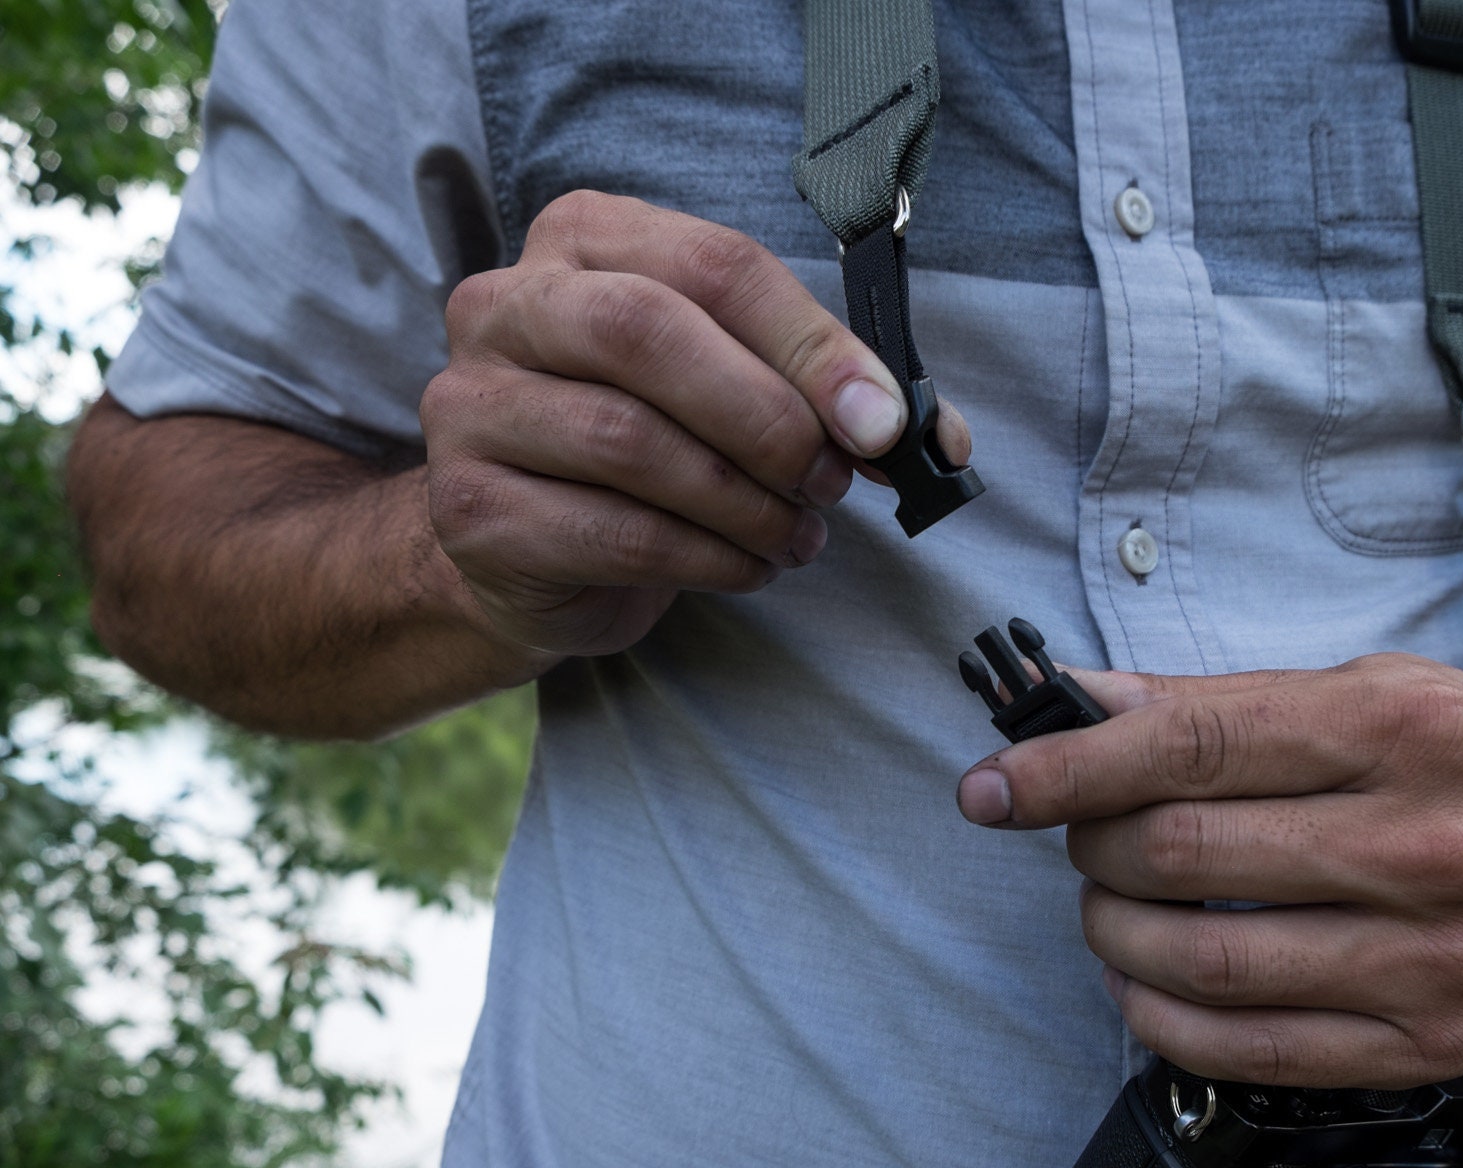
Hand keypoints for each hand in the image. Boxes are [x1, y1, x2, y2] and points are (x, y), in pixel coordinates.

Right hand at [420, 190, 969, 655]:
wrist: (532, 552)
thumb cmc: (652, 445)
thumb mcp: (737, 389)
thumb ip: (827, 394)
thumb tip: (927, 435)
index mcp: (584, 239)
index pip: (714, 266)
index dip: (812, 346)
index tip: (884, 421)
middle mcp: (506, 305)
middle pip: (648, 333)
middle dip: (767, 417)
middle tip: (832, 481)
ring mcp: (471, 406)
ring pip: (629, 442)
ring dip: (746, 502)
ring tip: (799, 535)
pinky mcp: (470, 507)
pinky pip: (612, 531)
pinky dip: (706, 558)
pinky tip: (747, 567)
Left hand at [955, 655, 1462, 1089]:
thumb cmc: (1422, 754)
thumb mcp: (1332, 689)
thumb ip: (1198, 705)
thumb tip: (1064, 705)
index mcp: (1405, 729)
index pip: (1193, 748)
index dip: (1070, 769)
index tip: (995, 786)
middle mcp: (1434, 842)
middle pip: (1186, 855)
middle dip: (1095, 847)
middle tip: (1084, 839)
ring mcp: (1439, 954)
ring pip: (1207, 962)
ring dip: (1116, 935)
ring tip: (1112, 905)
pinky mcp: (1431, 1041)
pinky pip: (1250, 1052)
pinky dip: (1161, 1019)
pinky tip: (1144, 981)